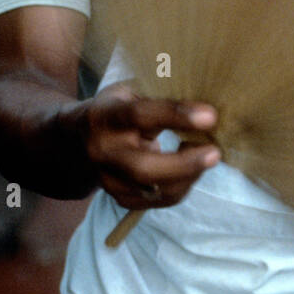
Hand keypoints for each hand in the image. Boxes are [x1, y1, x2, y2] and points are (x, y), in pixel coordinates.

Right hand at [79, 82, 220, 209]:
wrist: (78, 142)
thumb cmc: (117, 109)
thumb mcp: (131, 93)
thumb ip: (160, 99)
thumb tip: (207, 108)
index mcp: (105, 117)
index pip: (139, 116)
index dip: (176, 116)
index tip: (210, 116)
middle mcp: (103, 152)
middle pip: (144, 168)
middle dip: (185, 164)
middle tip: (215, 153)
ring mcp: (109, 180)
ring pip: (157, 190)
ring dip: (190, 175)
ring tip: (205, 154)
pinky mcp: (121, 199)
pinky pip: (161, 200)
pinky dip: (184, 185)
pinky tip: (190, 168)